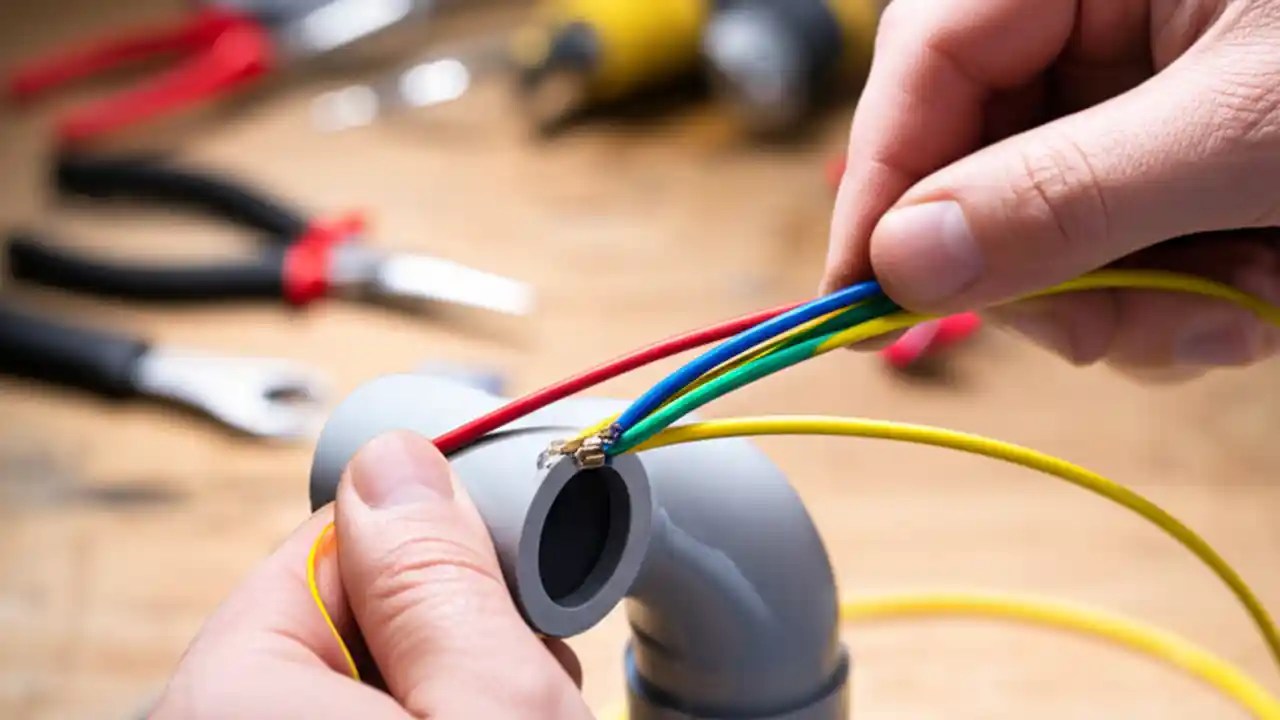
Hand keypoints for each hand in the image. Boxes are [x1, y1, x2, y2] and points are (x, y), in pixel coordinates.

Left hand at [153, 431, 590, 718]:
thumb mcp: (495, 707)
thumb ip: (436, 577)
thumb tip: (395, 461)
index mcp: (232, 693)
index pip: (333, 539)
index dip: (437, 549)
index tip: (508, 579)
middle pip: (347, 608)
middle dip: (448, 627)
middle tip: (517, 680)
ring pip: (362, 672)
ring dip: (447, 681)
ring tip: (509, 713)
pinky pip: (358, 714)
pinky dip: (426, 716)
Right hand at [825, 0, 1279, 377]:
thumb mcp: (1240, 131)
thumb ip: (1067, 193)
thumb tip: (902, 264)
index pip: (925, 60)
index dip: (882, 189)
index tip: (858, 306)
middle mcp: (1094, 18)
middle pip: (978, 163)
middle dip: (1045, 277)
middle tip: (1106, 336)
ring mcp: (1136, 87)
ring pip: (1047, 227)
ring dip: (1132, 302)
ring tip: (1240, 310)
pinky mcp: (1173, 151)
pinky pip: (1115, 243)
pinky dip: (1175, 291)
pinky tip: (1257, 289)